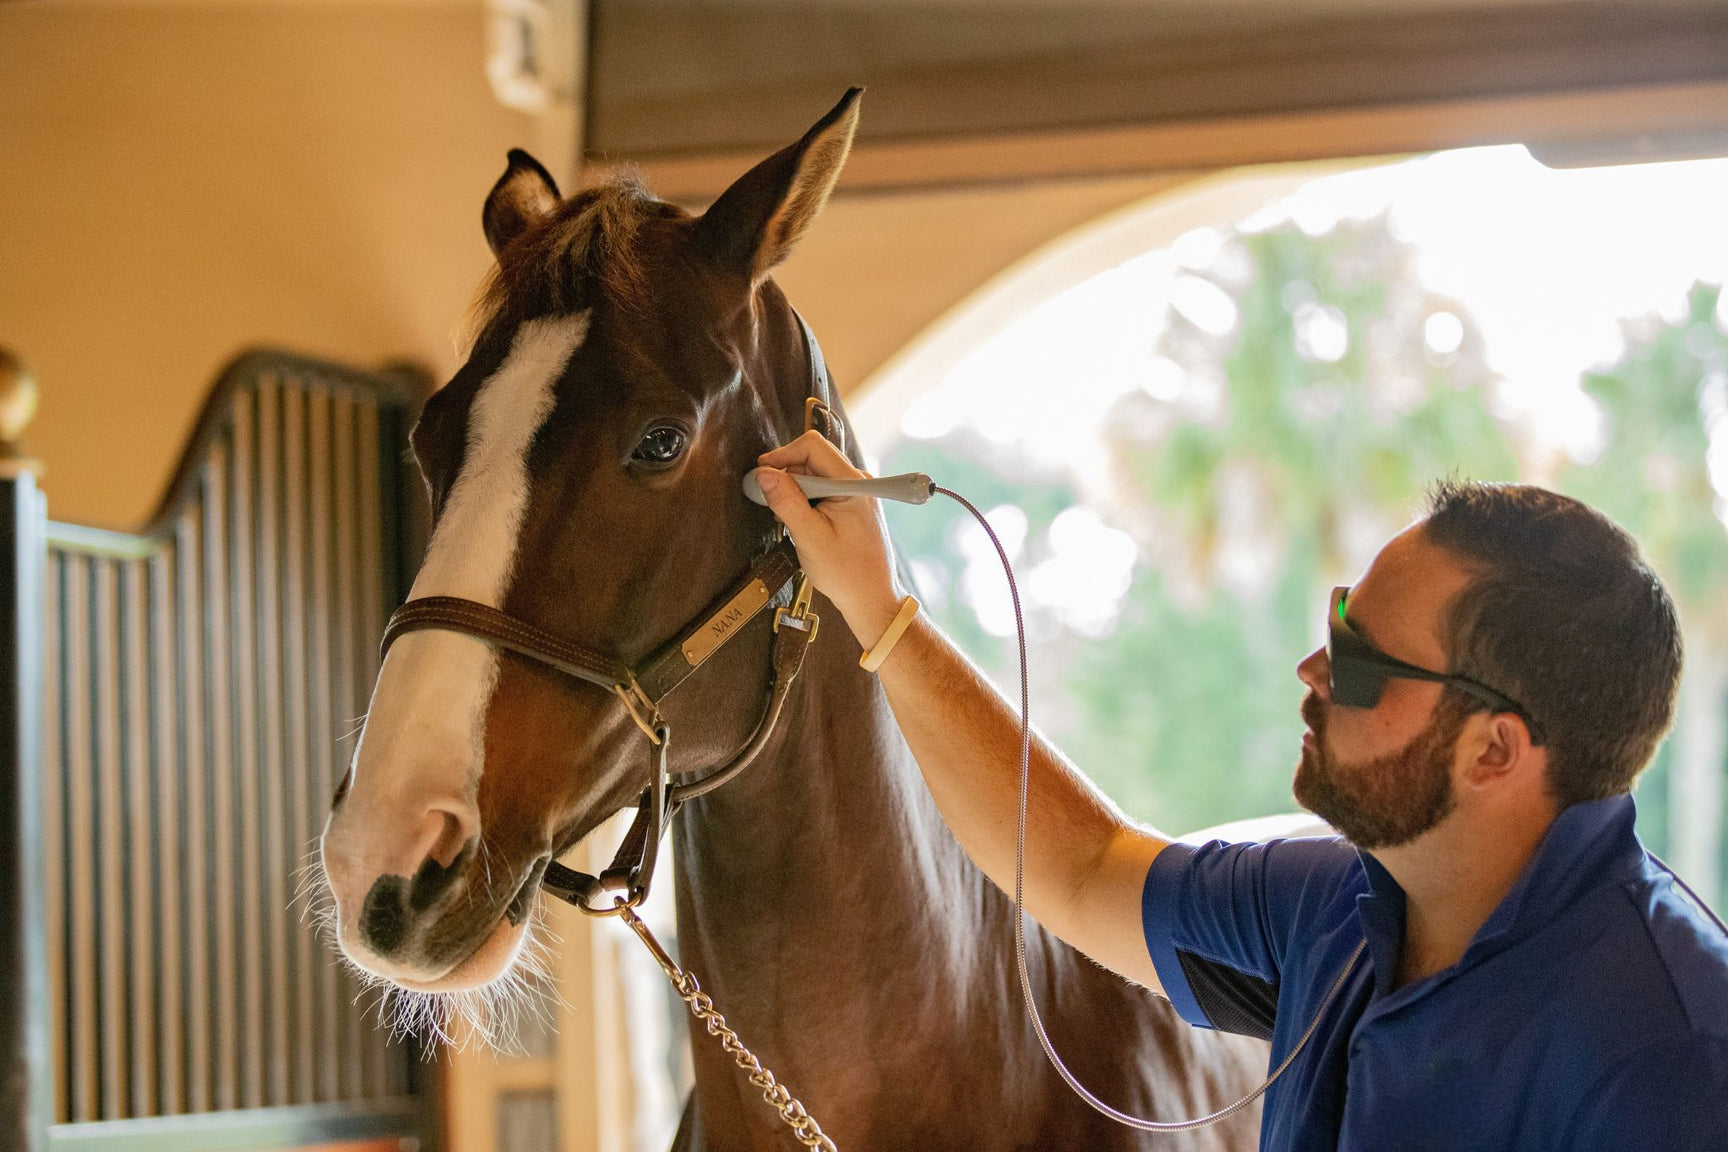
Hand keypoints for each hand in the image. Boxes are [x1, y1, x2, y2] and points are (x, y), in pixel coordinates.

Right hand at [755, 431, 904, 642]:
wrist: (872, 599)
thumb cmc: (846, 573)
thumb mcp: (810, 537)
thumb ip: (787, 502)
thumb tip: (764, 474)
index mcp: (852, 484)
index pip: (813, 447)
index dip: (782, 455)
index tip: (761, 473)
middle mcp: (858, 482)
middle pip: (812, 460)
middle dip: (787, 476)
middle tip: (769, 502)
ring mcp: (856, 493)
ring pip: (815, 476)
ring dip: (795, 492)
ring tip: (788, 521)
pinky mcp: (852, 505)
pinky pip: (822, 492)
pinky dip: (806, 502)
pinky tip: (802, 524)